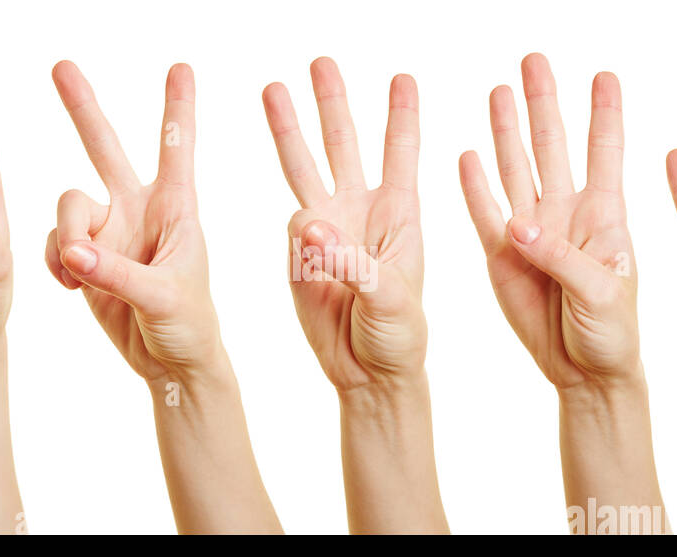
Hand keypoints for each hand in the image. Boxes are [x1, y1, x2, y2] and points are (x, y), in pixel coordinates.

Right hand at [45, 61, 219, 381]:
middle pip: (106, 148)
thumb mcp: (163, 297)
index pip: (176, 149)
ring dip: (68, 235)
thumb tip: (73, 251)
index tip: (181, 68)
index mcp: (175, 210)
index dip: (177, 108)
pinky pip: (55, 242)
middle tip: (61, 65)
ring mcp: (110, 232)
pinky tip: (70, 285)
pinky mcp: (86, 258)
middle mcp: (139, 211)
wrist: (169, 364)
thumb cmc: (189, 326)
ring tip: (79, 271)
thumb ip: (116, 273)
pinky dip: (55, 260)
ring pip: (69, 205)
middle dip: (82, 108)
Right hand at [262, 58, 425, 390]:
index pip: (401, 152)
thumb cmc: (400, 336)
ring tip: (274, 88)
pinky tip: (308, 250)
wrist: (368, 374)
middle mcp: (361, 212)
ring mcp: (327, 231)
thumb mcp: (389, 298)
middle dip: (334, 103)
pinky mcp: (299, 255)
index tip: (403, 77)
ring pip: (305, 167)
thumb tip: (306, 223)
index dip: (401, 115)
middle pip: (344, 144)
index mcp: (400, 215)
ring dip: (290, 129)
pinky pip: (290, 227)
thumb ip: (348, 259)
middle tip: (322, 62)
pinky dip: (294, 228)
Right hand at [459, 54, 637, 389]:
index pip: (605, 151)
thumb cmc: (613, 332)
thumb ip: (561, 256)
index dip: (604, 113)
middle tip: (535, 61)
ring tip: (501, 90)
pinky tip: (468, 153)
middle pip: (553, 145)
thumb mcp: (601, 291)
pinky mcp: (500, 255)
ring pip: (516, 168)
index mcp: (603, 215)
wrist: (583, 371)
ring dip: (507, 131)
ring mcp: (531, 232)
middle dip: (544, 103)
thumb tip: (518, 223)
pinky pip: (482, 211)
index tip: (605, 75)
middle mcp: (566, 213)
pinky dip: (474, 184)